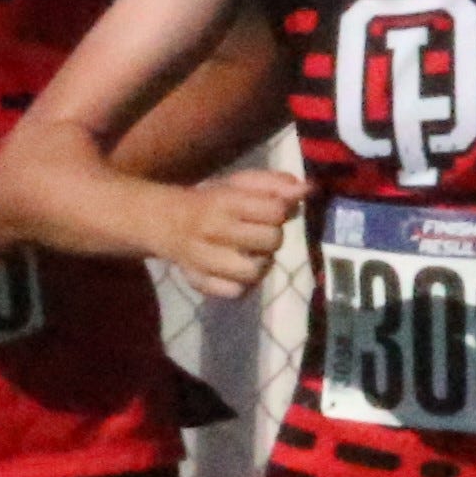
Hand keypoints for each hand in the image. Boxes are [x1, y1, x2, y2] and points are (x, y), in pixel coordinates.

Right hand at [159, 169, 306, 299]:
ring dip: (260, 263)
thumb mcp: (240, 184)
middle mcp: (214, 230)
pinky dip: (242, 284)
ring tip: (250, 254)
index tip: (268, 211)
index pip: (276, 211)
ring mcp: (205, 260)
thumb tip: (308, 190)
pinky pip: (237, 292)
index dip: (279, 212)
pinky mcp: (201, 283)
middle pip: (272, 241)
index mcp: (225, 201)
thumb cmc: (213, 201)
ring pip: (256, 271)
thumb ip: (274, 185)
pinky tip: (235, 271)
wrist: (167, 222)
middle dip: (271, 236)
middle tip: (256, 233)